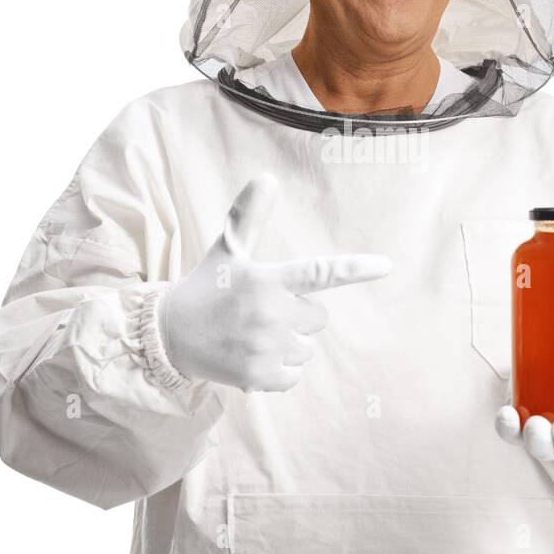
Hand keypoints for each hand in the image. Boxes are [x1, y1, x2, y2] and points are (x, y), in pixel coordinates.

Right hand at [160, 172, 392, 391]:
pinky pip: (293, 375)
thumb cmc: (207, 288)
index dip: (355, 269)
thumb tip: (267, 177)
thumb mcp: (227, 250)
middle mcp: (269, 313)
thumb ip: (250, 216)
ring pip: (307, 348)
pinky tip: (253, 357)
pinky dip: (279, 370)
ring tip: (254, 335)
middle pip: (318, 317)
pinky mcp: (258, 376)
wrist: (168, 335)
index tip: (386, 266)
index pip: (319, 272)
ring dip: (289, 344)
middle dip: (298, 315)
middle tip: (263, 312)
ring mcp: (264, 347)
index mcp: (267, 279)